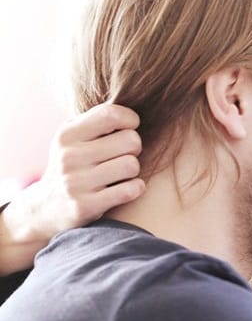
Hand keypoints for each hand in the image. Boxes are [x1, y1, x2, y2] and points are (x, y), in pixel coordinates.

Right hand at [0, 103, 143, 272]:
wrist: (46, 208)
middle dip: (135, 148)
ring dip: (133, 171)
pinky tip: (125, 188)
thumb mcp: (74, 139)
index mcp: (67, 134)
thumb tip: (134, 113)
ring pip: (132, 165)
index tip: (129, 128)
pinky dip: (135, 188)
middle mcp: (69, 156)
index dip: (130, 120)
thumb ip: (99, 121)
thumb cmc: (73, 165)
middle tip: (124, 155)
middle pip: (131, 140)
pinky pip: (130, 190)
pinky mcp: (85, 206)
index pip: (112, 114)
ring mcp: (76, 182)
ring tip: (121, 174)